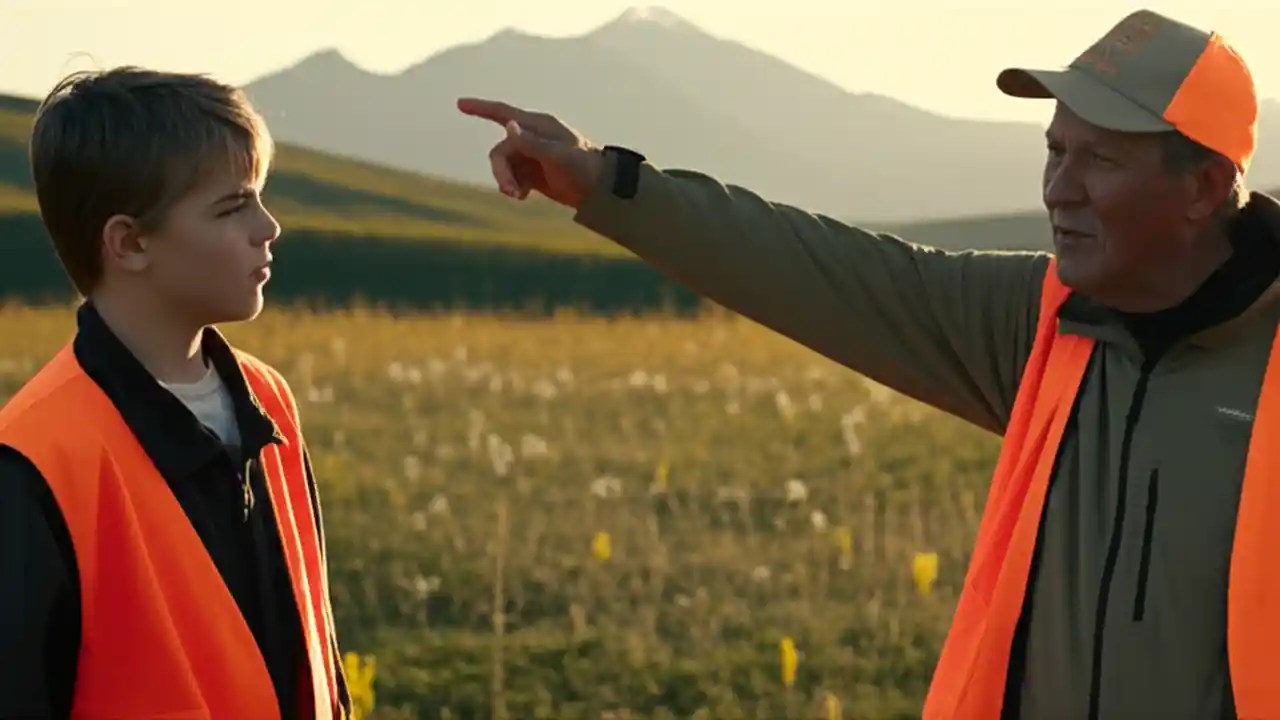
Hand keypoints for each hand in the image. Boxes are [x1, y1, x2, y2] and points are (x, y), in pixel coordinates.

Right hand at [457, 98, 605, 208]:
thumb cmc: (583, 166)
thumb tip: (509, 125)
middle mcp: (531, 138)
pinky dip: (514, 188)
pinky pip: (513, 178)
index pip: (503, 113)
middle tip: (510, 191)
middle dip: (501, 171)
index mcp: (538, 126)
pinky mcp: (533, 174)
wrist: (599, 189)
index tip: (460, 104)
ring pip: (505, 167)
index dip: (481, 108)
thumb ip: (532, 142)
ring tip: (517, 196)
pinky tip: (523, 197)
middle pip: (501, 151)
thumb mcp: (558, 155)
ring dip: (506, 182)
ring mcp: (532, 156)